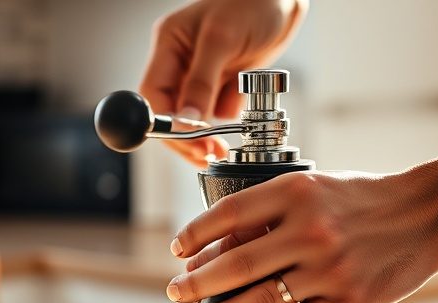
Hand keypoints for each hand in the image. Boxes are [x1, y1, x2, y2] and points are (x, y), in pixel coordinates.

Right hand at [139, 0, 306, 166]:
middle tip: (208, 152)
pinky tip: (243, 94)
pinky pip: (222, 111)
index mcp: (170, 45)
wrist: (284, 1)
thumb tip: (185, 120)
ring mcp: (202, 76)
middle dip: (187, 137)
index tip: (187, 142)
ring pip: (196, 117)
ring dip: (211, 128)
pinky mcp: (223, 84)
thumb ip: (201, 81)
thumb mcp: (222, 39)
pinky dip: (233, 111)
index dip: (165, 124)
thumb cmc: (252, 4)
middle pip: (170, 113)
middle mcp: (181, 63)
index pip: (153, 94)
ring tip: (225, 136)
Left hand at [165, 169, 437, 302]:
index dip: (195, 235)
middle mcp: (311, 229)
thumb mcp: (317, 186)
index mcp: (298, 192)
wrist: (430, 214)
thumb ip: (274, 210)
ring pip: (260, 301)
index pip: (229, 214)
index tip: (177, 250)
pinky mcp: (350, 301)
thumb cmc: (369, 199)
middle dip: (196, 284)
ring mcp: (331, 269)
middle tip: (176, 294)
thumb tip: (220, 244)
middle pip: (235, 264)